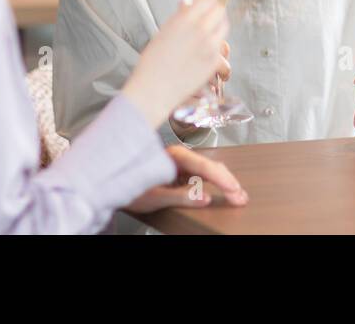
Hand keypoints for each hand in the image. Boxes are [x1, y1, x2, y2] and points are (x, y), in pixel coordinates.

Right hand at [122, 0, 228, 126]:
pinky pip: (222, 47)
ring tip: (208, 31)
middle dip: (214, 11)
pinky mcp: (214, 62)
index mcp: (185, 20)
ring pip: (224, 27)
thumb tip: (187, 4)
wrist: (154, 90)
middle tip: (207, 16)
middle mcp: (200, 30)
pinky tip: (206, 50)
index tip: (203, 2)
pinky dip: (216, 46)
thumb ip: (179, 17)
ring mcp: (210, 46)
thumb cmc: (152, 62)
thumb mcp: (163, 32)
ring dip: (218, 26)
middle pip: (220, 10)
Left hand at [126, 145, 247, 212]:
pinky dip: (217, 184)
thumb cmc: (129, 184)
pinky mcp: (183, 171)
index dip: (222, 180)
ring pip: (210, 170)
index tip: (234, 191)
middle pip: (211, 167)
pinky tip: (227, 190)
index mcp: (174, 156)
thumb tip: (204, 197)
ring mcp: (183, 163)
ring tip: (238, 196)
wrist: (113, 182)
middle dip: (228, 182)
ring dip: (225, 183)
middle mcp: (180, 156)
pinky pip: (204, 175)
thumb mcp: (154, 196)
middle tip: (241, 198)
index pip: (204, 167)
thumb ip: (180, 196)